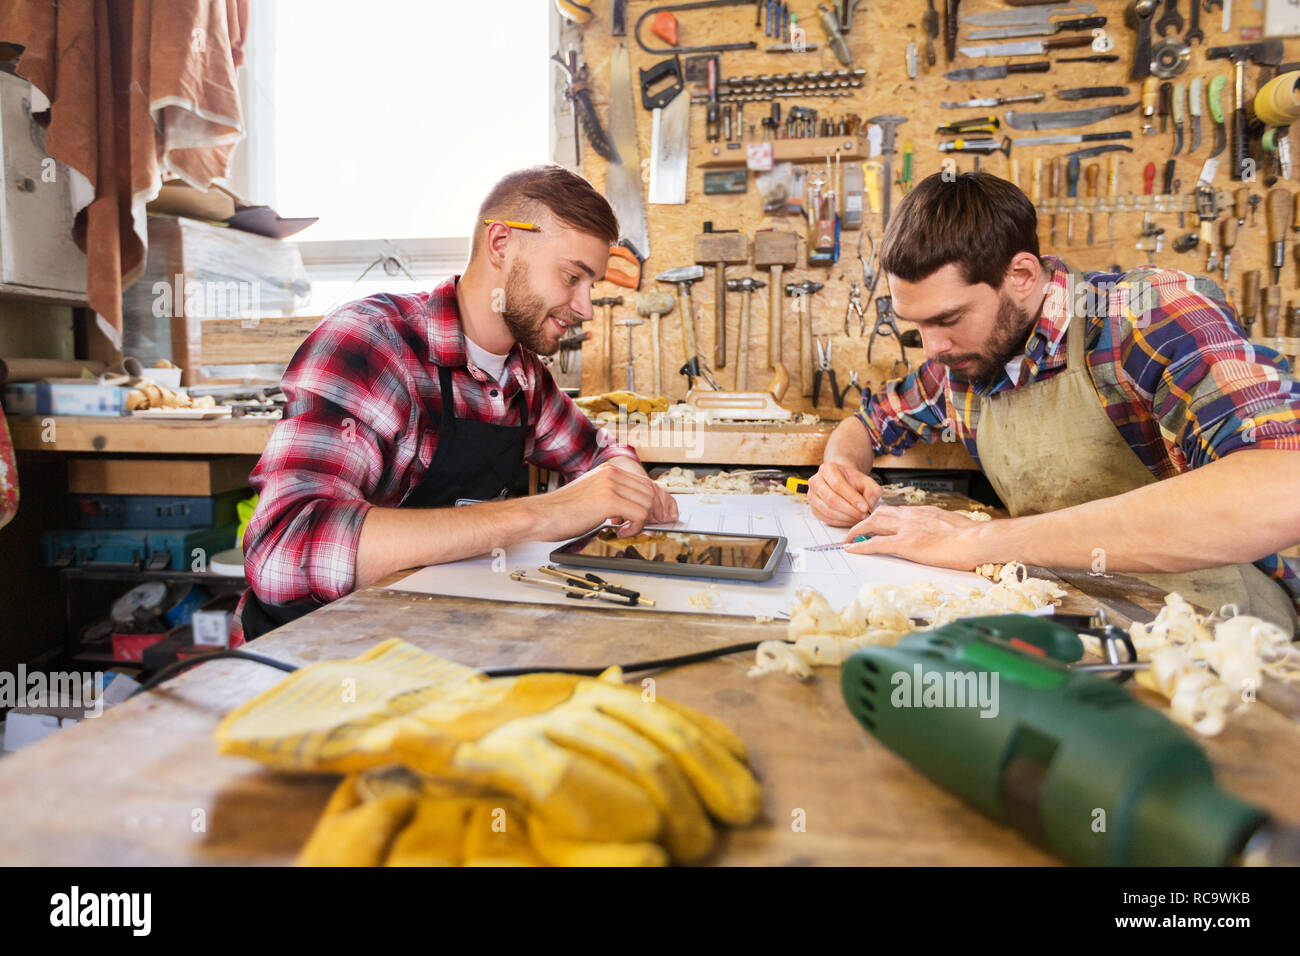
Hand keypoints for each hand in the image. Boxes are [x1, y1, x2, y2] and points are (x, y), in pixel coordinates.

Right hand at [529, 460, 671, 539]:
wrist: (540, 515)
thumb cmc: (562, 512)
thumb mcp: (594, 499)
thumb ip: (617, 499)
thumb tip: (640, 512)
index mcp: (609, 471)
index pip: (646, 482)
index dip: (662, 499)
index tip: (667, 513)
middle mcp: (612, 473)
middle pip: (651, 491)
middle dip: (660, 510)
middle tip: (660, 525)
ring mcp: (610, 484)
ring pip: (647, 503)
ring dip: (645, 521)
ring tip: (631, 530)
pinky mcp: (608, 499)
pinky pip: (638, 514)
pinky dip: (635, 527)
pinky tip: (621, 532)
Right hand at [808, 461, 881, 526]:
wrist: (842, 480)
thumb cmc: (851, 480)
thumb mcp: (865, 480)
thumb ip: (872, 489)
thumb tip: (870, 503)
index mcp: (827, 469)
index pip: (838, 485)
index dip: (852, 498)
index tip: (865, 507)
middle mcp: (816, 482)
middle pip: (831, 499)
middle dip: (850, 510)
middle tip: (863, 515)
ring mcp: (812, 496)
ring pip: (828, 511)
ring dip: (846, 518)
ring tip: (859, 518)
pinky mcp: (814, 508)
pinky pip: (827, 519)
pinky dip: (841, 522)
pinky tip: (851, 519)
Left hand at [843, 505, 994, 569]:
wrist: (976, 540)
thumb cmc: (972, 537)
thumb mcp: (953, 525)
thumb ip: (941, 526)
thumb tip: (942, 532)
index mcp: (923, 512)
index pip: (896, 512)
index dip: (882, 518)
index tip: (875, 524)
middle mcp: (912, 516)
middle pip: (879, 513)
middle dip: (864, 521)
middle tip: (854, 531)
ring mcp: (907, 529)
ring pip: (873, 523)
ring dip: (858, 530)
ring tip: (848, 539)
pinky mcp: (905, 544)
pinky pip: (876, 543)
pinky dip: (860, 545)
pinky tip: (851, 549)